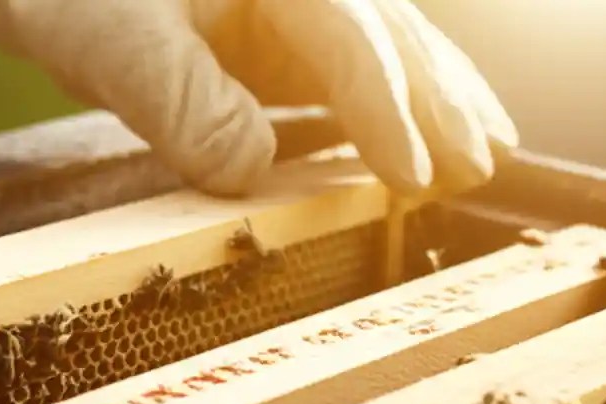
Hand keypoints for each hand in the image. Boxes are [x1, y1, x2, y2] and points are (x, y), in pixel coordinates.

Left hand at [0, 0, 518, 195]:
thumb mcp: (116, 43)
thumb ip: (188, 110)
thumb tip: (255, 175)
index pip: (351, 38)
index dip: (389, 112)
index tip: (415, 177)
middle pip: (389, 30)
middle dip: (441, 98)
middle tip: (489, 161)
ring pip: (372, 46)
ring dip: (423, 98)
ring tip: (479, 146)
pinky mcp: (254, 24)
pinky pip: (326, 66)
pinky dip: (363, 103)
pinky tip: (388, 138)